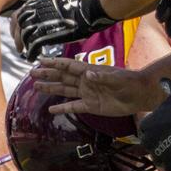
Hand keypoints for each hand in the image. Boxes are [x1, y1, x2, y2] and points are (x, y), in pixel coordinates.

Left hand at [12, 0, 112, 57]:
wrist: (87, 7)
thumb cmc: (77, 2)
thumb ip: (45, 3)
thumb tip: (42, 6)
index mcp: (35, 2)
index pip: (18, 15)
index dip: (16, 26)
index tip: (17, 32)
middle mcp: (33, 11)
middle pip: (18, 27)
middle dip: (17, 38)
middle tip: (20, 46)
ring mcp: (38, 23)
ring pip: (24, 37)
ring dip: (24, 46)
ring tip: (26, 53)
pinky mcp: (45, 34)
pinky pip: (32, 46)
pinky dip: (31, 53)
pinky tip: (33, 57)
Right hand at [36, 55, 165, 117]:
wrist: (139, 94)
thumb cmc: (128, 81)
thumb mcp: (116, 78)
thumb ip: (102, 76)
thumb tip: (88, 75)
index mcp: (89, 71)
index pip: (68, 66)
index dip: (54, 63)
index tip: (40, 61)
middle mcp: (85, 81)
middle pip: (62, 77)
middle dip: (48, 75)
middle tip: (32, 73)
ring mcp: (87, 94)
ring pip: (65, 90)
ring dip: (51, 88)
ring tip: (36, 87)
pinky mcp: (91, 106)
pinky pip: (73, 107)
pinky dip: (62, 108)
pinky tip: (51, 110)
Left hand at [137, 80, 170, 170]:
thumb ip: (168, 87)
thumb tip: (163, 81)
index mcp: (146, 125)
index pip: (144, 132)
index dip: (153, 132)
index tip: (162, 131)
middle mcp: (149, 140)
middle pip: (149, 147)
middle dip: (157, 145)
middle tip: (170, 142)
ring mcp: (159, 153)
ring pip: (158, 159)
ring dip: (165, 157)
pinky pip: (170, 169)